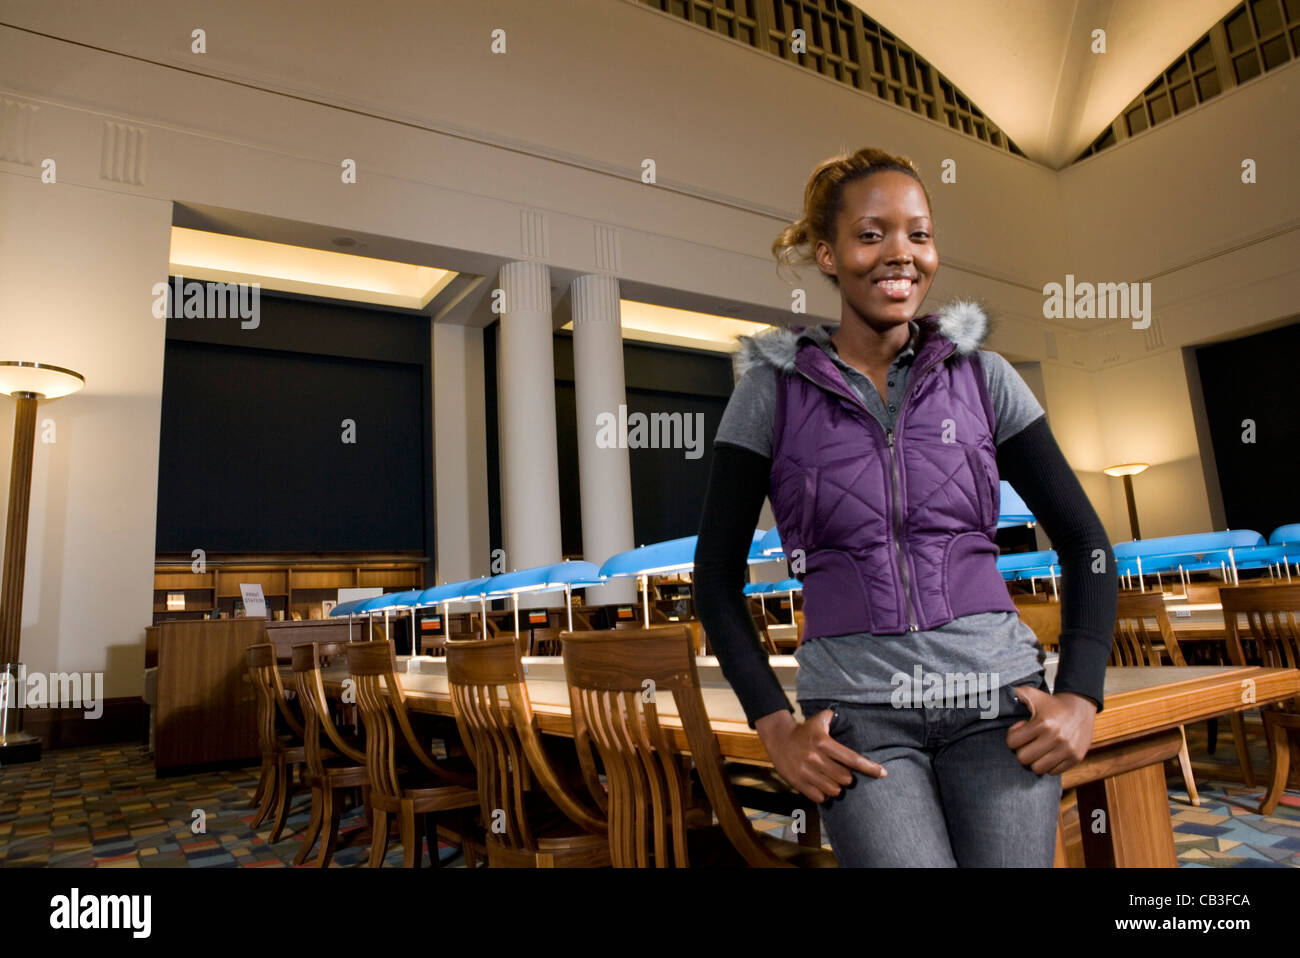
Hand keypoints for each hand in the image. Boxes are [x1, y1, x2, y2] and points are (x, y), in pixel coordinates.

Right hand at [754, 709, 885, 802]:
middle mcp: (815, 758)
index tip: (883, 773)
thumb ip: (836, 717)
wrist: (778, 738)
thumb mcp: (820, 719)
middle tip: (843, 772)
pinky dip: (824, 794)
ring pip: (834, 790)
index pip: (852, 759)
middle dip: (848, 777)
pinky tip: (821, 785)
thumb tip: (850, 716)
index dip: (870, 768)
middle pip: (845, 778)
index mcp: (823, 743)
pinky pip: (820, 797)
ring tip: (832, 779)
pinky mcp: (798, 783)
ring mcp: (806, 772)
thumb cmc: (804, 730)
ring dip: (837, 787)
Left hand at [1005, 687, 1095, 774]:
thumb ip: (1012, 694)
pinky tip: (1050, 753)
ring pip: (1038, 769)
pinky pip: (1053, 772)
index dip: (1013, 737)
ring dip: (1035, 760)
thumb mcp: (1031, 694)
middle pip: (1024, 759)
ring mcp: (1067, 750)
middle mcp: (1056, 738)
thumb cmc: (1051, 703)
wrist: (1081, 706)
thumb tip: (990, 700)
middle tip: (1028, 743)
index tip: (1020, 731)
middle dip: (1022, 750)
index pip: (1013, 743)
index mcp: (1043, 723)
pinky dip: (1049, 765)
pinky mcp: (1076, 758)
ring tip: (1038, 749)